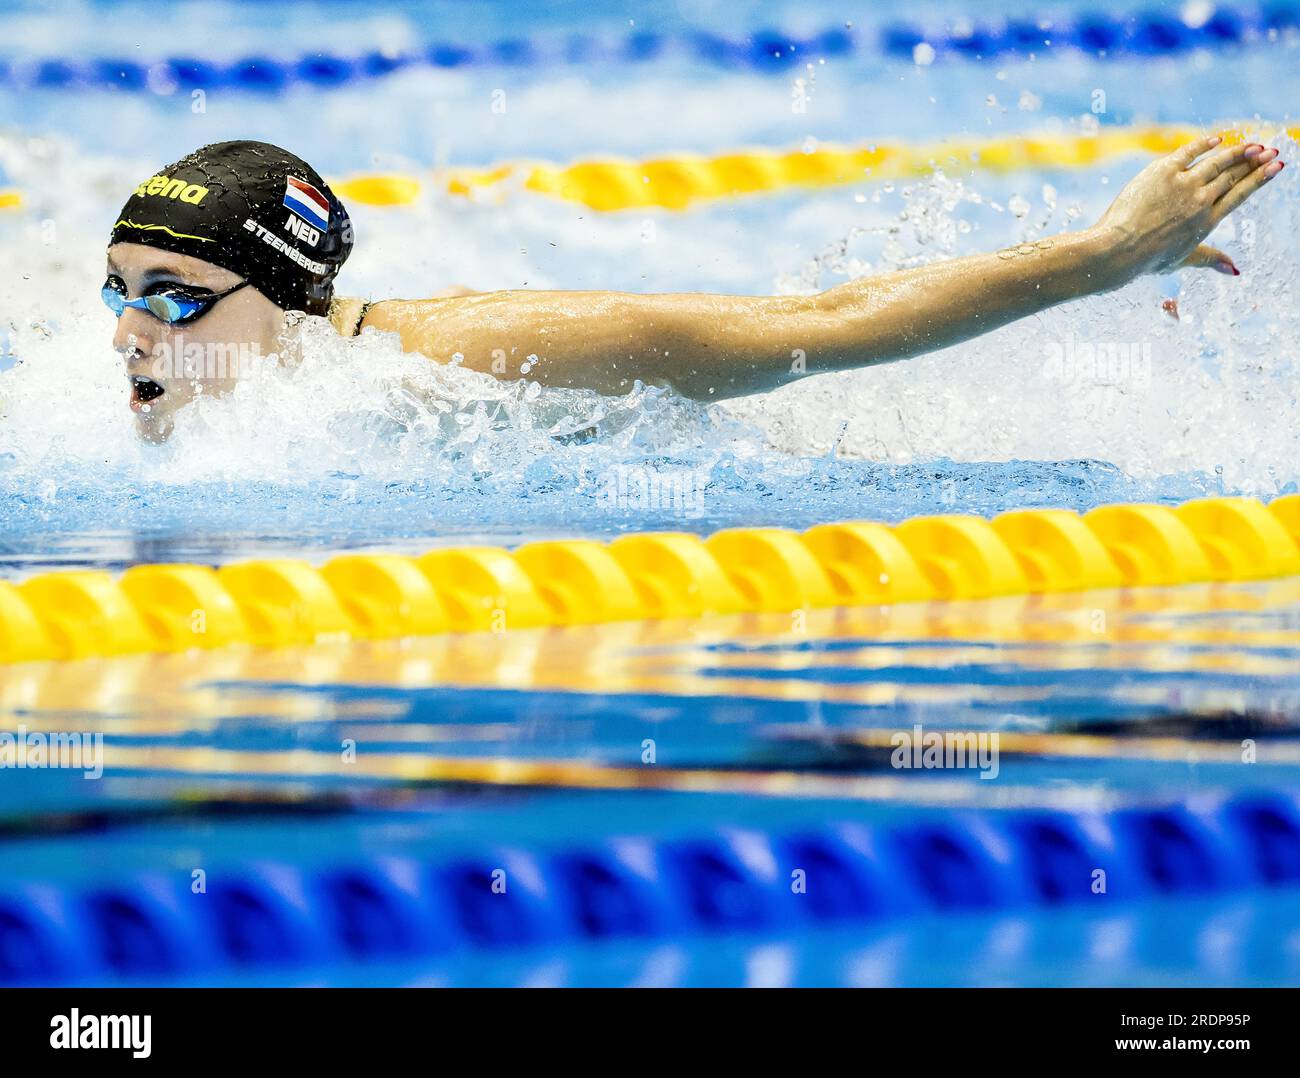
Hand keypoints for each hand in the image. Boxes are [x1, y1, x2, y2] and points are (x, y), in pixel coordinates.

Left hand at [1092, 134, 1282, 281]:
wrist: (1118, 249)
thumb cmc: (1147, 258)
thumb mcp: (1182, 260)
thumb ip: (1210, 258)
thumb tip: (1234, 270)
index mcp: (1207, 221)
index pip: (1240, 194)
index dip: (1260, 178)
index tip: (1277, 166)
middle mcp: (1200, 201)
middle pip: (1233, 175)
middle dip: (1255, 161)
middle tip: (1270, 150)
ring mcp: (1183, 184)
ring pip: (1217, 162)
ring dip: (1238, 151)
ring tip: (1252, 144)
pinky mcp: (1163, 172)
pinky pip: (1189, 152)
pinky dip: (1204, 144)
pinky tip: (1218, 139)